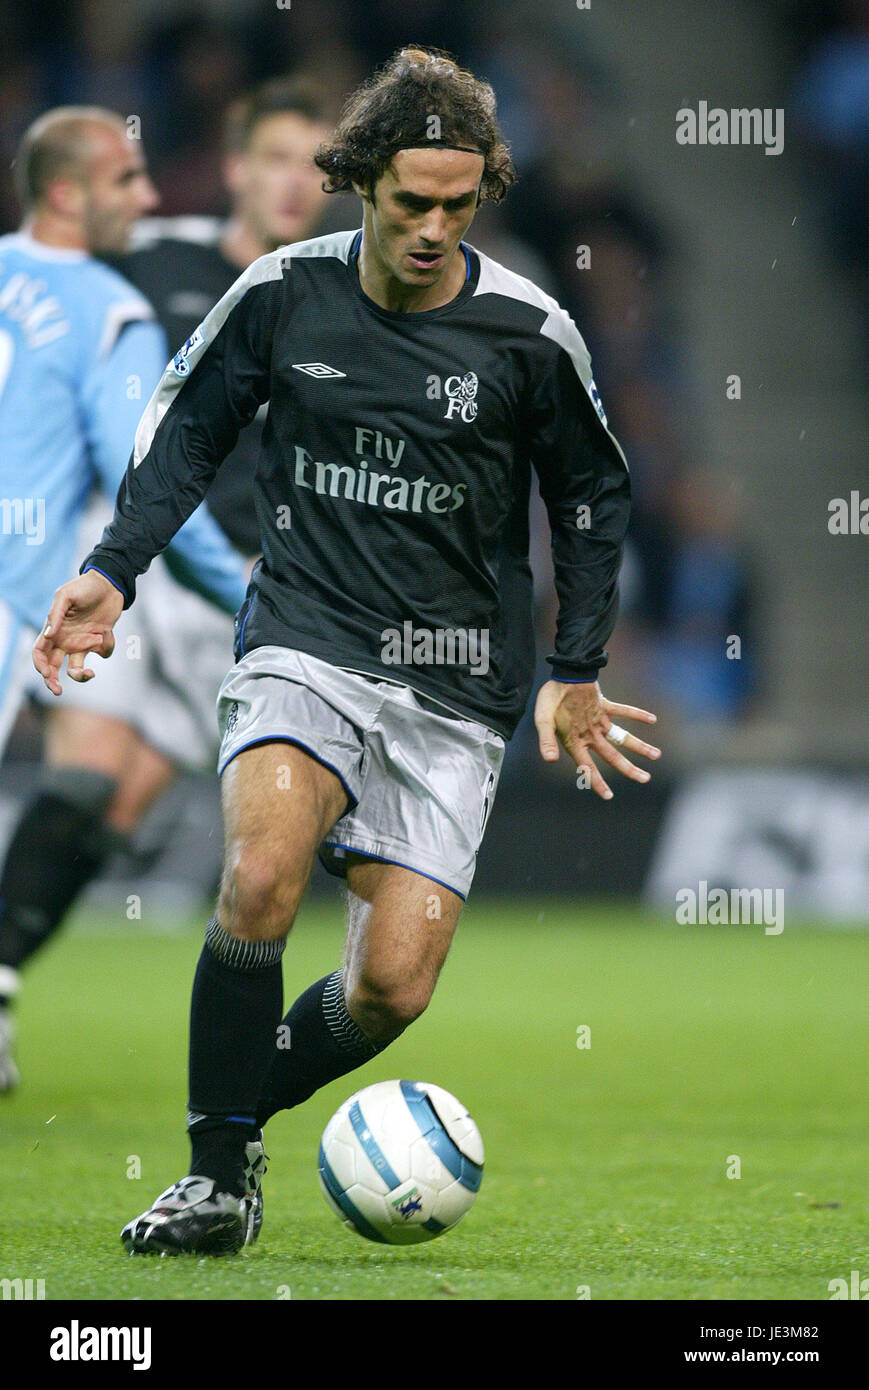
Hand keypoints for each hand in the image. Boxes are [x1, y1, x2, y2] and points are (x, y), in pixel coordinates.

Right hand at [32, 571, 124, 695]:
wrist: (110, 584)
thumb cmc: (84, 587)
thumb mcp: (65, 596)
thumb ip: (55, 615)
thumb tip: (48, 635)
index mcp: (53, 630)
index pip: (39, 653)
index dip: (40, 665)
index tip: (47, 673)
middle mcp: (65, 640)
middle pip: (53, 667)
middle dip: (52, 681)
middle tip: (58, 691)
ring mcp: (83, 642)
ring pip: (76, 669)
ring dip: (81, 676)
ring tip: (90, 674)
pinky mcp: (100, 641)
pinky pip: (102, 654)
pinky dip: (106, 647)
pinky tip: (107, 632)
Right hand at [534, 679, 660, 799]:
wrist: (562, 673)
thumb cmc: (551, 697)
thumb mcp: (543, 720)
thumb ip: (547, 740)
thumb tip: (549, 760)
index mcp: (574, 741)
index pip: (587, 767)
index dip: (596, 782)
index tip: (608, 796)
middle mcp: (589, 735)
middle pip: (612, 756)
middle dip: (628, 769)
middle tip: (645, 779)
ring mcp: (598, 721)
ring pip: (622, 738)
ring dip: (639, 746)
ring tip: (656, 755)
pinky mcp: (604, 706)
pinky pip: (623, 712)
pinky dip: (636, 714)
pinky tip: (652, 720)